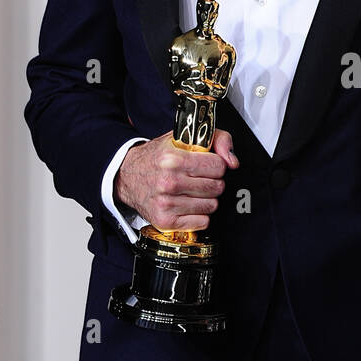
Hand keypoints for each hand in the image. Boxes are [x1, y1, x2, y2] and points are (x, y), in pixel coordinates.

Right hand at [115, 128, 238, 231]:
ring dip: (206, 199)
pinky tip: (187, 204)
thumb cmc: (158, 157)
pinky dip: (198, 215)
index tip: (206, 165)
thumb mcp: (185, 139)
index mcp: (174, 159)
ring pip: (212, 206)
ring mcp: (166, 204)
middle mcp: (169, 182)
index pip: (219, 167)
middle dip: (212, 182)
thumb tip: (233, 162)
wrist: (127, 176)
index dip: (216, 165)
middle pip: (217, 187)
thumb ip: (218, 140)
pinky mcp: (165, 221)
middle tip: (198, 179)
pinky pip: (202, 222)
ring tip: (191, 191)